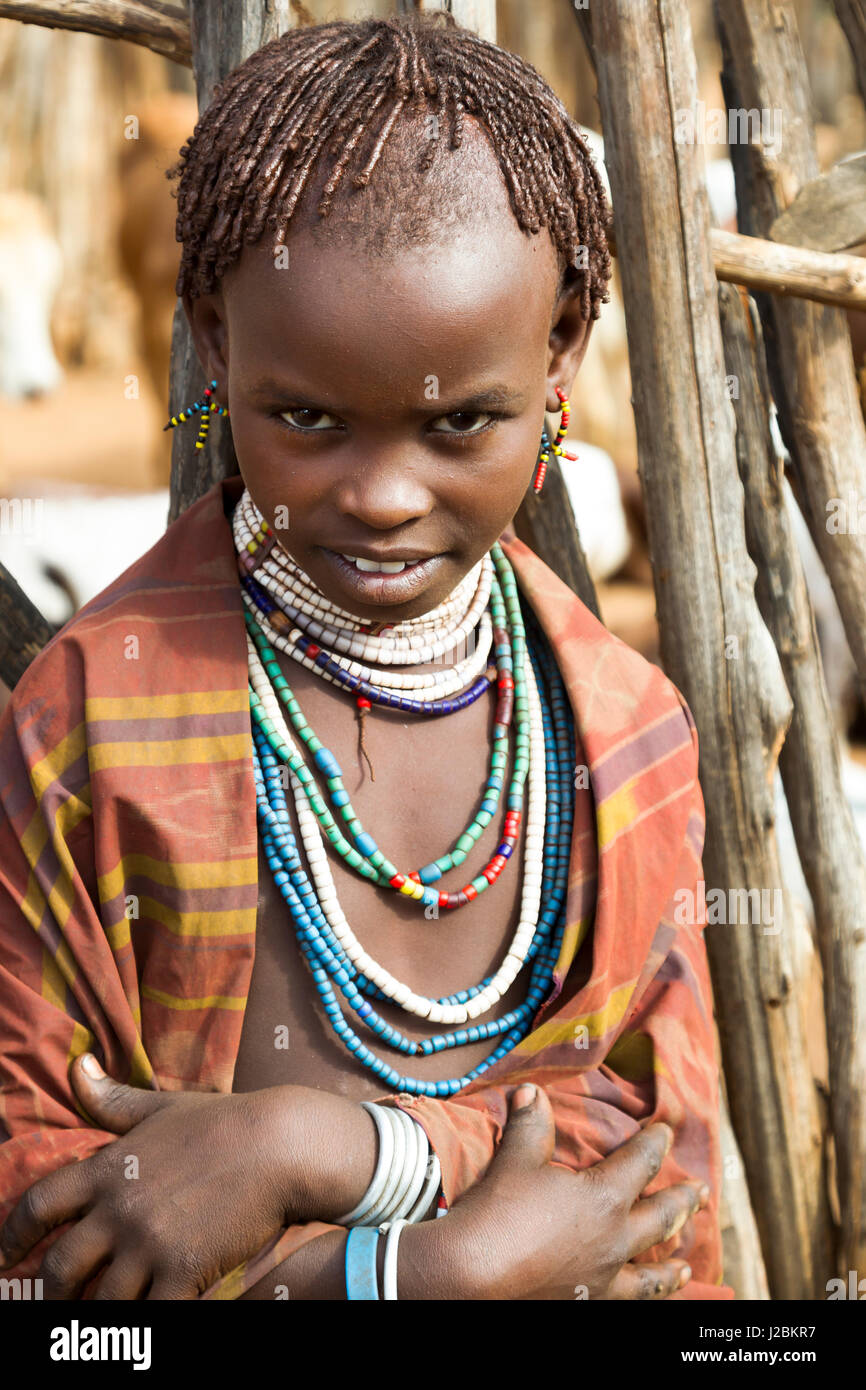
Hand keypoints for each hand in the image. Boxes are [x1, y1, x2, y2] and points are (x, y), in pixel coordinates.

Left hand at [0, 1054, 306, 1298]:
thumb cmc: (223, 1123)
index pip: (37, 1206)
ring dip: (97, 1314)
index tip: (4, 1255)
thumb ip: (113, 1098)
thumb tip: (77, 1064)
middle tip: (58, 1301)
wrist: (279, 1144)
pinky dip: (145, 1323)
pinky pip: (149, 1316)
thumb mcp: (161, 1106)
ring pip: (101, 1302)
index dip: (12, 1236)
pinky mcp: (182, 1272)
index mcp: (107, 1168)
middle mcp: (119, 1209)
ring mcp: (149, 1244)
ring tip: (102, 1316)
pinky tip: (149, 1316)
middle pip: (60, 1268)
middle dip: (53, 1293)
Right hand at [401, 1083, 707, 1299]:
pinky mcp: (585, 1305)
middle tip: (702, 1192)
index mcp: (604, 1199)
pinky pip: (627, 1305)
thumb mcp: (516, 1159)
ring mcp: (602, 1279)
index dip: (655, 1143)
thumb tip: (531, 1090)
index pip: (640, 1163)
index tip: (666, 1132)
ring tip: (686, 1267)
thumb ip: (531, 1124)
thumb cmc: (499, 1211)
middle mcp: (614, 1241)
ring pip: (651, 1276)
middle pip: (661, 1218)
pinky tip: (641, 1302)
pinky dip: (642, 1302)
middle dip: (683, 1202)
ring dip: (671, 1270)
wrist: (473, 1274)